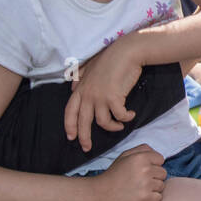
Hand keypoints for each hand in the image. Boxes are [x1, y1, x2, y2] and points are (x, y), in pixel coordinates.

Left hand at [64, 38, 141, 152]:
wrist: (126, 52)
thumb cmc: (111, 58)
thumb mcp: (90, 66)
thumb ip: (80, 76)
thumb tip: (72, 86)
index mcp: (81, 88)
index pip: (70, 111)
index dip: (70, 125)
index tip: (71, 137)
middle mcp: (88, 94)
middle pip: (83, 122)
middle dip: (84, 137)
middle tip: (87, 148)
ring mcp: (100, 97)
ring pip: (102, 122)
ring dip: (112, 127)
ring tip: (119, 126)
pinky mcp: (114, 98)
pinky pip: (119, 116)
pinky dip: (126, 118)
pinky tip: (131, 115)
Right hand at [91, 144, 165, 200]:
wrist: (99, 195)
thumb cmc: (112, 175)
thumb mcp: (123, 156)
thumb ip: (141, 150)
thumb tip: (154, 151)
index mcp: (140, 157)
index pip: (160, 159)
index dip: (153, 165)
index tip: (142, 170)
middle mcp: (145, 169)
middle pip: (163, 173)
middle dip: (154, 177)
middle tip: (139, 181)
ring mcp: (146, 185)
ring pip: (161, 186)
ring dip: (153, 189)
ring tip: (138, 189)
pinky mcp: (146, 198)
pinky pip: (159, 197)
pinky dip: (151, 199)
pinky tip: (140, 197)